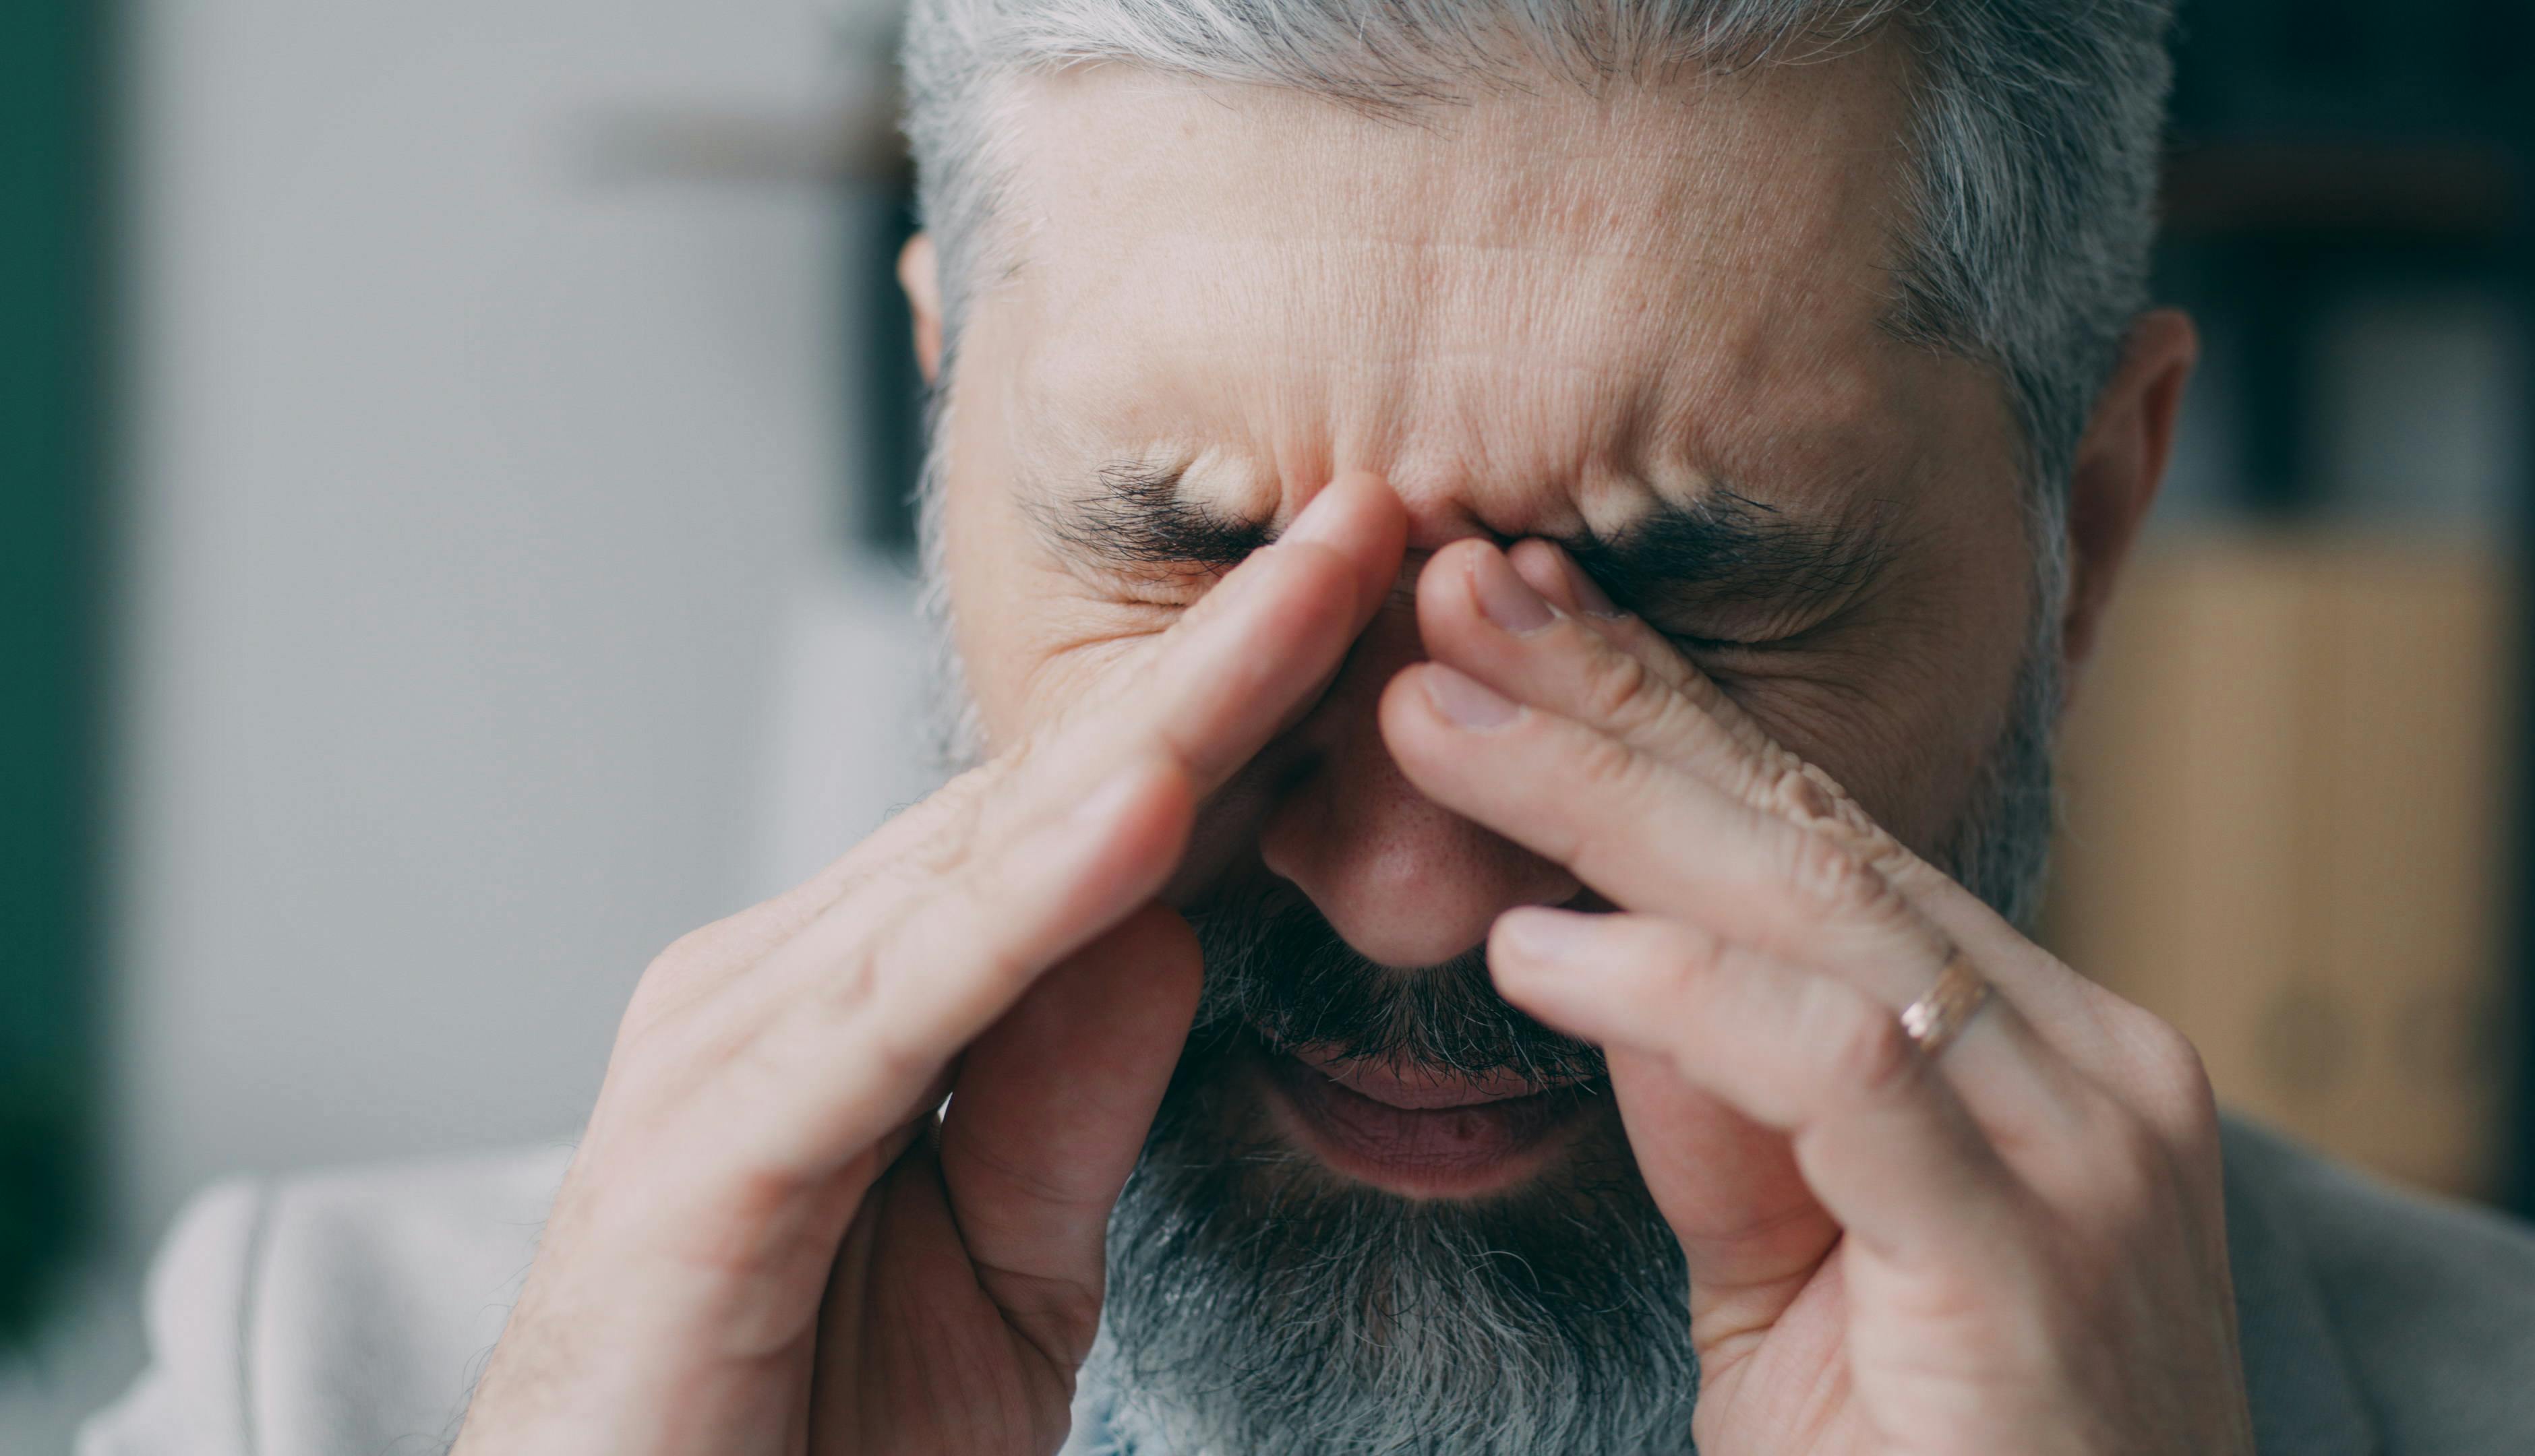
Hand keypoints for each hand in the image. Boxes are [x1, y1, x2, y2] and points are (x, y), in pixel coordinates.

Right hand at [454, 478, 1407, 1455]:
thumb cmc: (801, 1435)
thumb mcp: (1008, 1260)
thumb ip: (1075, 1096)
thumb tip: (1175, 926)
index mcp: (867, 994)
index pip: (1084, 823)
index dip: (1244, 717)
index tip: (1391, 616)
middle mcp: (793, 975)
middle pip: (1050, 792)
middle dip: (1231, 658)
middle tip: (1383, 517)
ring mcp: (739, 1041)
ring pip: (991, 858)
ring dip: (1175, 723)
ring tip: (1320, 595)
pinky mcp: (714, 1145)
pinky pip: (905, 1007)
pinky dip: (1029, 909)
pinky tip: (1149, 819)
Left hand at [1380, 539, 2253, 1455]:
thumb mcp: (1805, 1281)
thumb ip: (1730, 1120)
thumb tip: (1601, 948)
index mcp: (2040, 1051)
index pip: (1823, 848)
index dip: (1660, 725)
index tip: (1511, 634)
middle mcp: (2088, 1064)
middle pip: (1814, 837)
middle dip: (1617, 703)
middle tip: (1454, 583)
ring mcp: (2085, 1151)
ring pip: (1821, 913)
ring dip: (1606, 799)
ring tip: (1437, 712)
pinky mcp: (2038, 1259)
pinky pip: (1839, 1072)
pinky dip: (1675, 993)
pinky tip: (1531, 945)